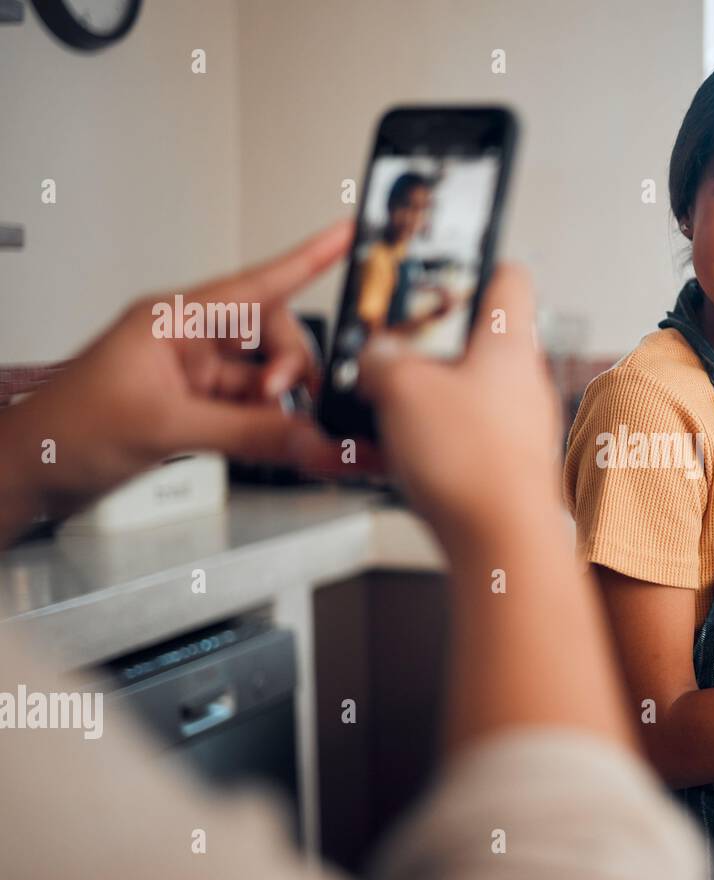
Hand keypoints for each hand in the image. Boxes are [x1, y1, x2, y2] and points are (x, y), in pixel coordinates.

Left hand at [0, 221, 351, 522]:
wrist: (28, 474)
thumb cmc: (64, 430)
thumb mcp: (165, 426)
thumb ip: (249, 433)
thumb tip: (312, 439)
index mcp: (173, 319)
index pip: (256, 282)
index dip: (306, 258)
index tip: (346, 236)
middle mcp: (187, 341)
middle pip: (272, 334)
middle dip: (294, 365)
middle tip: (294, 401)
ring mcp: (192, 376)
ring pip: (266, 375)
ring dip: (282, 402)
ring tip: (282, 430)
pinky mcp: (193, 408)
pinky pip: (251, 409)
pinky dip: (269, 425)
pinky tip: (275, 442)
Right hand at [356, 263, 562, 547]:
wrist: (502, 544)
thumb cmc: (474, 464)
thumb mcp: (401, 387)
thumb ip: (380, 358)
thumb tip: (375, 354)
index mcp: (509, 344)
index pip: (508, 278)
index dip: (471, 266)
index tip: (438, 270)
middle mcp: (521, 383)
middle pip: (473, 342)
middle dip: (424, 347)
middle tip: (388, 351)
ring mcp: (515, 427)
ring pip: (460, 395)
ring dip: (418, 399)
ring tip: (381, 410)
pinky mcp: (503, 468)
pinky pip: (457, 440)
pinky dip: (424, 442)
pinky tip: (392, 457)